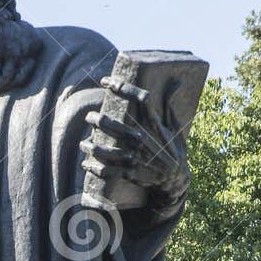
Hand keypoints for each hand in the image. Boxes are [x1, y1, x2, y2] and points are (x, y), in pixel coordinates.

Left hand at [81, 76, 189, 207]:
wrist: (175, 180)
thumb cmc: (174, 151)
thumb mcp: (175, 127)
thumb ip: (170, 105)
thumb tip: (176, 82)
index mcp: (153, 125)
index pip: (138, 98)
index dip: (121, 86)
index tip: (106, 81)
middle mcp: (142, 138)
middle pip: (110, 123)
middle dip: (95, 119)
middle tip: (89, 117)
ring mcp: (134, 156)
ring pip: (103, 149)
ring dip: (89, 146)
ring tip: (84, 144)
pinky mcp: (130, 171)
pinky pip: (106, 170)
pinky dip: (93, 167)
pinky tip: (86, 164)